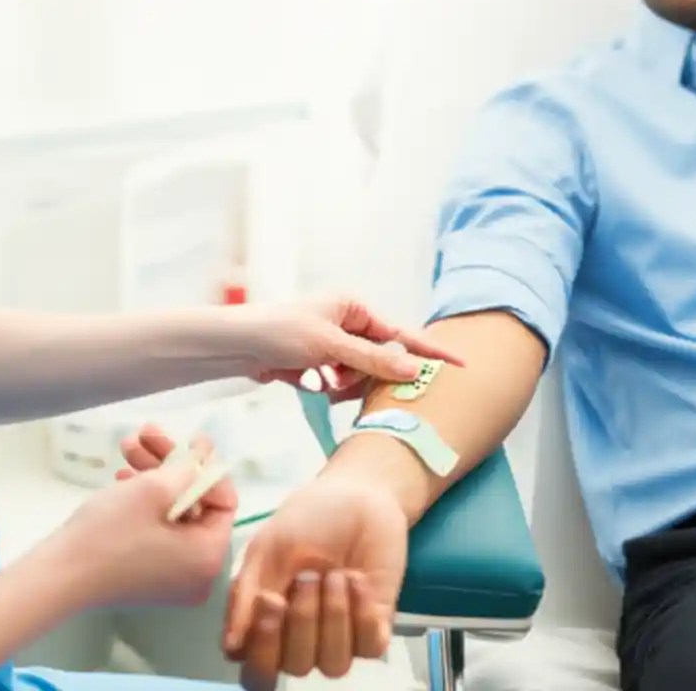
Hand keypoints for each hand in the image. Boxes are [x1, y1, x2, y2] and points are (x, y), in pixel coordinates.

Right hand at [45, 435, 235, 610]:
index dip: (207, 466)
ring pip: (173, 513)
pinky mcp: (147, 576)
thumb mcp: (155, 489)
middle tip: (147, 434)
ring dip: (152, 477)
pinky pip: (158, 530)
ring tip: (127, 446)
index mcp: (209, 557)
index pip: (224, 501)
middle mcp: (198, 573)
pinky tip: (122, 477)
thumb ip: (189, 468)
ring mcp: (172, 578)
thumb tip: (204, 458)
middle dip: (171, 465)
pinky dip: (145, 502)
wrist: (57, 575)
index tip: (189, 439)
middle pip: (196, 504)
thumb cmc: (110, 532)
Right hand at [224, 477, 408, 688]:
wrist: (358, 495)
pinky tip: (358, 579)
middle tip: (308, 575)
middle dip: (302, 622)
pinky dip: (363, 613)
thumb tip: (231, 645)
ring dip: (333, 616)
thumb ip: (245, 595)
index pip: (257, 671)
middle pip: (295, 668)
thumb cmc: (307, 520)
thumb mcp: (267, 549)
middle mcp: (301, 640)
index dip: (263, 650)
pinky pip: (369, 647)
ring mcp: (341, 637)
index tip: (272, 600)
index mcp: (267, 625)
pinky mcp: (376, 628)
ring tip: (336, 573)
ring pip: (333, 665)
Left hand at [241, 297, 463, 401]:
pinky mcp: (317, 364)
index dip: (431, 351)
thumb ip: (371, 359)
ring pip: (360, 375)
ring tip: (320, 380)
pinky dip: (328, 388)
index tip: (461, 364)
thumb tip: (412, 368)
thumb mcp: (329, 345)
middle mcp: (346, 323)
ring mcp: (332, 345)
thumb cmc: (278, 332)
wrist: (234, 346)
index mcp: (353, 308)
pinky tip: (308, 383)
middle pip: (380, 359)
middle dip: (366, 375)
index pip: (402, 333)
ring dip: (344, 384)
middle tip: (341, 377)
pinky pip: (339, 383)